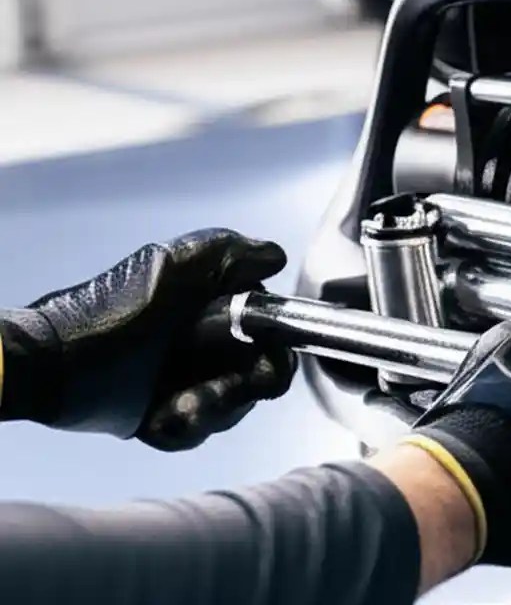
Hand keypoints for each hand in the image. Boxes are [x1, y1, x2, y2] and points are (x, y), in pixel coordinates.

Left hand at [0, 229, 293, 449]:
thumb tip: (276, 257)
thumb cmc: (116, 310)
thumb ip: (232, 253)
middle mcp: (212, 348)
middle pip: (259, 382)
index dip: (274, 354)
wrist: (57, 362)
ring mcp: (188, 383)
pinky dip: (179, 429)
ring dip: (206, 409)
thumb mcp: (175, 266)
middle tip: (208, 392)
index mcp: (221, 313)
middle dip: (236, 390)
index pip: (274, 340)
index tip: (260, 359)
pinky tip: (157, 417)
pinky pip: (193, 434)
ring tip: (174, 405)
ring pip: (229, 412)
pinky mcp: (164, 418)